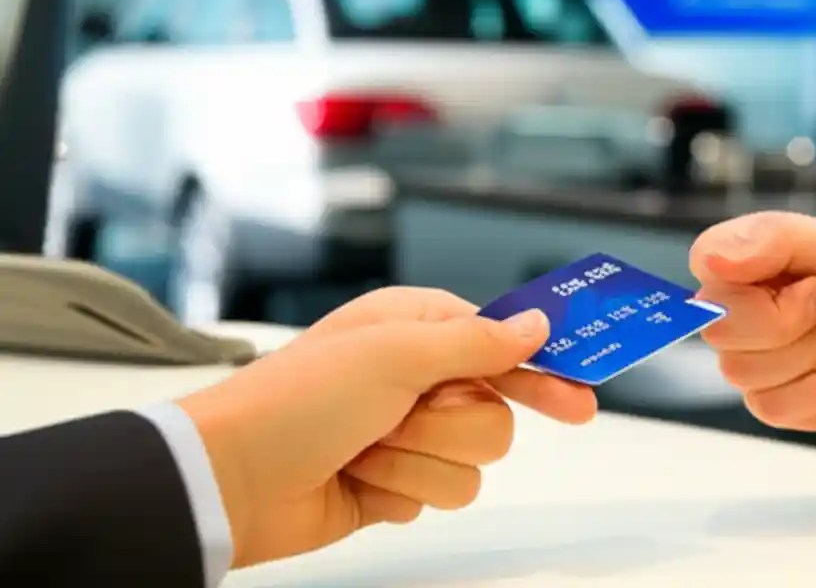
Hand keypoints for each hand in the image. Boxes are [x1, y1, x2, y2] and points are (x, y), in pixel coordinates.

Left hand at [176, 287, 597, 567]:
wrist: (232, 479)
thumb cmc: (299, 400)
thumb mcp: (393, 355)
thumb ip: (477, 342)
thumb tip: (538, 323)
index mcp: (417, 328)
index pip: (504, 343)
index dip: (542, 369)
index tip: (580, 398)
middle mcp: (418, 378)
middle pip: (497, 412)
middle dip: (451, 426)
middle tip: (407, 417)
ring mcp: (409, 433)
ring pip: (475, 462)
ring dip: (419, 461)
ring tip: (367, 450)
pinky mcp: (397, 482)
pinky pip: (441, 495)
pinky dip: (399, 490)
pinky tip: (359, 479)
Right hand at [690, 211, 815, 429]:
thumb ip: (774, 239)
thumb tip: (710, 259)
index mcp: (748, 261)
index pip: (703, 263)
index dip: (746, 279)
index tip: (803, 278)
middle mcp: (740, 308)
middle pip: (718, 328)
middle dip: (788, 322)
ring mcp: (752, 358)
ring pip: (742, 372)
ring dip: (810, 356)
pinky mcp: (772, 402)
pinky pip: (772, 407)